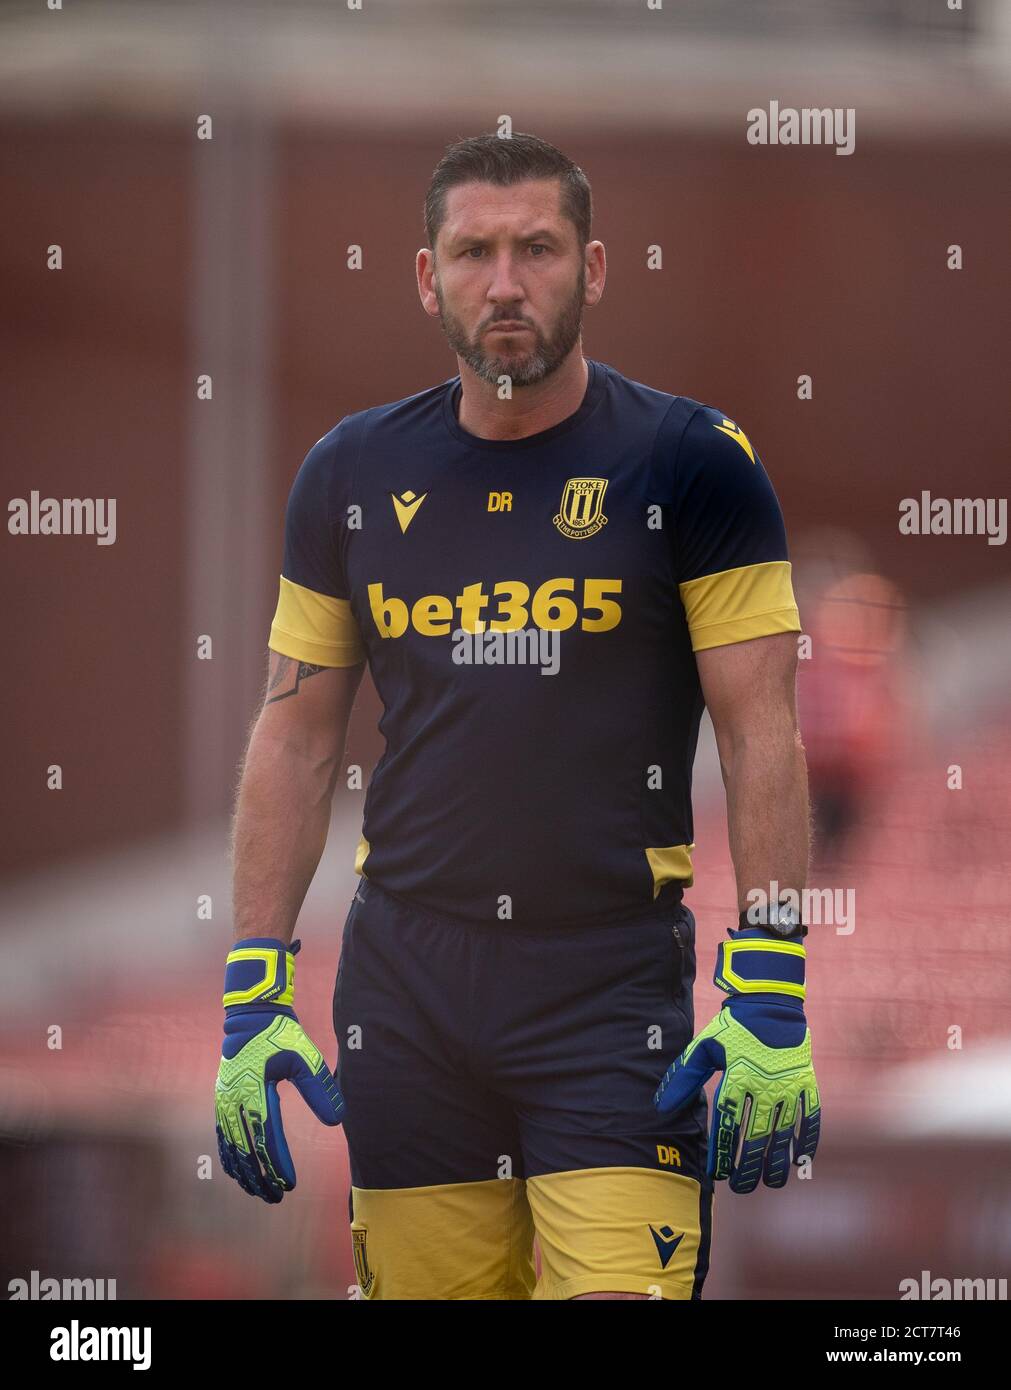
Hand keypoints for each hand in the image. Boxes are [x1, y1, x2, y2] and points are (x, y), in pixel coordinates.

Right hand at [215, 938, 343, 1202]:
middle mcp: (234, 1100)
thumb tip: (337, 1121)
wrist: (251, 1014)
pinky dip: (230, 1157)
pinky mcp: (222, 1098)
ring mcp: (224, 1100)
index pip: (267, 1137)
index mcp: (254, 1091)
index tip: (289, 1184)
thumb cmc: (281, 1034)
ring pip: (231, 1147)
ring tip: (259, 1193)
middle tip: (277, 1198)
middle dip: (260, 1177)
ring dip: (244, 1173)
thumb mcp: (305, 1057)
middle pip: (246, 1150)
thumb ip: (319, 1089)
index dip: (278, 1164)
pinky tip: (238, 1172)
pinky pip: (222, 1136)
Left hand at [654, 929, 819, 1192]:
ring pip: (784, 1133)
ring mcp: (789, 1085)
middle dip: (748, 1166)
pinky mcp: (807, 1082)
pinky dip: (808, 1140)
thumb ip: (683, 1077)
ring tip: (770, 1183)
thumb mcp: (704, 1047)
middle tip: (741, 1188)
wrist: (771, 1003)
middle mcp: (764, 1085)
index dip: (722, 1152)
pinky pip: (810, 1117)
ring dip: (778, 1161)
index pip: (727, 1124)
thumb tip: (660, 1107)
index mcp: (736, 1077)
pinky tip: (801, 1161)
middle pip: (757, 1136)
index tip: (716, 1174)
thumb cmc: (732, 1028)